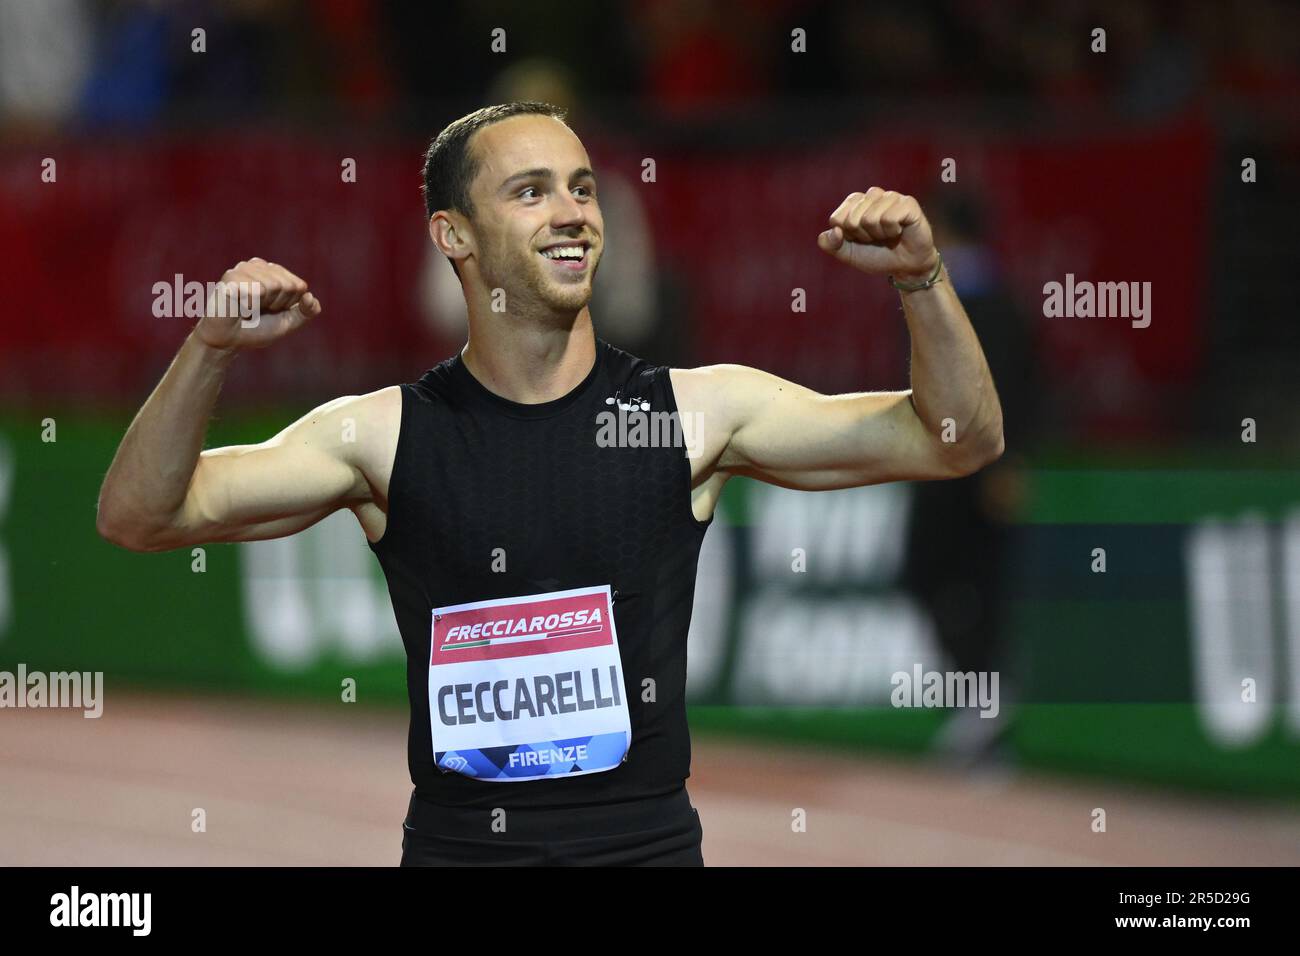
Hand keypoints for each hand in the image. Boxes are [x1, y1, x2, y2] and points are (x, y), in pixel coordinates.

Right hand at [196, 258, 320, 350]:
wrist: (229, 341)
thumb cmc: (256, 328)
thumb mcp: (288, 322)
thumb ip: (306, 312)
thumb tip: (310, 296)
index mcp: (273, 271)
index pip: (299, 286)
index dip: (288, 305)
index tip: (271, 310)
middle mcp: (258, 265)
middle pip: (288, 285)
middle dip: (277, 304)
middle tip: (258, 311)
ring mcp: (243, 269)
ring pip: (274, 286)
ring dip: (262, 305)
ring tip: (247, 308)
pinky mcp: (231, 276)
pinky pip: (257, 291)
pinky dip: (250, 306)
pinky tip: (238, 306)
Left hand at [817, 188, 937, 277]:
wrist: (905, 267)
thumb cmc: (877, 256)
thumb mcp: (848, 254)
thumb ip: (831, 245)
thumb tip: (833, 231)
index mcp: (855, 203)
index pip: (837, 219)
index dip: (847, 236)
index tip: (860, 239)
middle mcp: (872, 195)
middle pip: (852, 219)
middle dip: (863, 237)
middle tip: (877, 239)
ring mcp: (891, 197)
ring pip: (870, 218)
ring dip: (878, 235)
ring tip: (888, 235)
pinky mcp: (908, 203)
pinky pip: (889, 218)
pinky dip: (893, 231)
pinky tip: (900, 231)